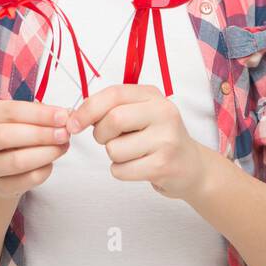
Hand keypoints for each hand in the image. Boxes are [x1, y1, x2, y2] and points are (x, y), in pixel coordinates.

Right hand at [0, 99, 71, 198]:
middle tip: (64, 133)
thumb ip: (39, 114)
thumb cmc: (10, 132)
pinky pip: (26, 180)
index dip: (39, 114)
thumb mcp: (18, 117)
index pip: (9, 111)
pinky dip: (43, 170)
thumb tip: (66, 115)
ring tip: (62, 146)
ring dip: (45, 153)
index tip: (63, 116)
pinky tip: (51, 162)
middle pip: (6, 136)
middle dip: (40, 134)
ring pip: (16, 161)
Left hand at [66, 84, 207, 200]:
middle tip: (110, 140)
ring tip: (133, 154)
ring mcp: (166, 140)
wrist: (192, 166)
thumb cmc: (157, 138)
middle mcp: (163, 113)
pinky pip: (121, 170)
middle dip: (101, 135)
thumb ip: (112, 108)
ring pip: (114, 149)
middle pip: (113, 120)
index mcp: (153, 95)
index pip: (114, 94)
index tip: (73, 123)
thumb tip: (75, 118)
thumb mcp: (140, 113)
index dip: (88, 109)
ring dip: (114, 156)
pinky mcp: (164, 165)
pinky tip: (138, 167)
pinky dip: (121, 171)